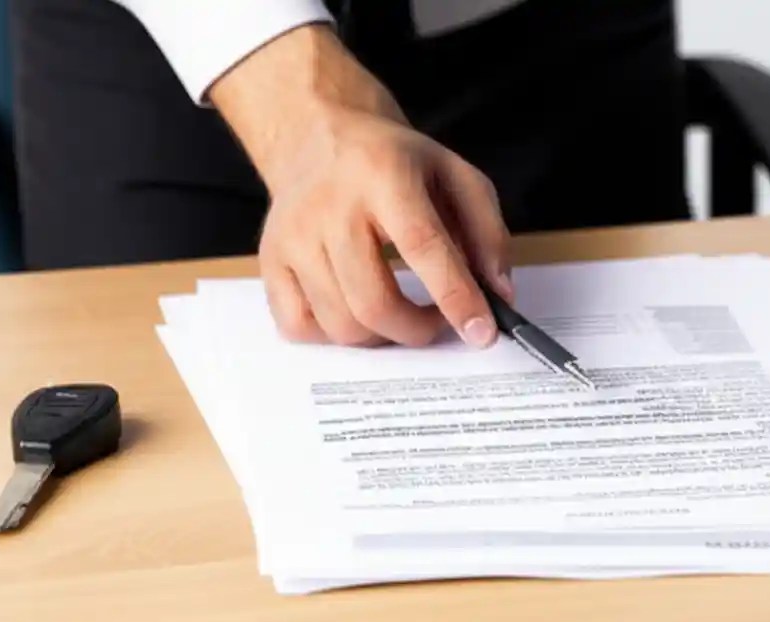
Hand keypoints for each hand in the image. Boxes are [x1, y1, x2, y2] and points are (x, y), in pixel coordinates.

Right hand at [210, 25, 512, 346]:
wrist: (318, 136)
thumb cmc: (394, 162)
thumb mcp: (456, 176)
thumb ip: (488, 234)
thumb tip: (498, 296)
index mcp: (383, 175)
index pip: (422, 247)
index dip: (455, 297)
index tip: (481, 333)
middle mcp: (330, 207)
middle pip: (374, 302)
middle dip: (418, 329)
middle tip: (438, 322)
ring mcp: (293, 237)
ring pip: (341, 324)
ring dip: (383, 336)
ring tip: (402, 313)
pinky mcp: (271, 261)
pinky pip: (300, 326)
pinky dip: (335, 335)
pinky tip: (356, 311)